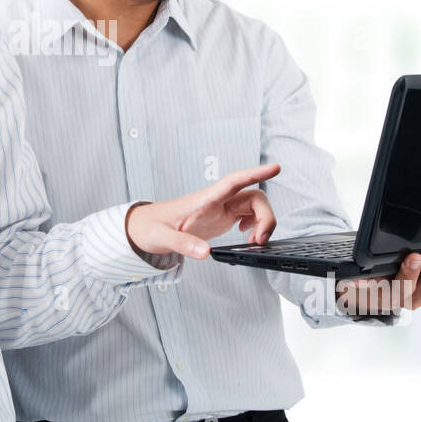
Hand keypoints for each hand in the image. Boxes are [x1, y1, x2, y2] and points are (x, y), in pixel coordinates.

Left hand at [125, 163, 280, 260]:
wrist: (145, 228)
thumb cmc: (151, 227)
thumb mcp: (163, 238)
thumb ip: (184, 245)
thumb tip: (205, 254)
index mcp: (205, 199)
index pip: (234, 180)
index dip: (255, 173)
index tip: (275, 168)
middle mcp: (217, 200)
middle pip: (254, 196)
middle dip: (266, 216)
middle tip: (259, 241)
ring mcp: (222, 208)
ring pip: (255, 205)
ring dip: (263, 223)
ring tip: (255, 242)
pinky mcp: (223, 217)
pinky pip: (250, 215)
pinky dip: (256, 226)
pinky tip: (248, 236)